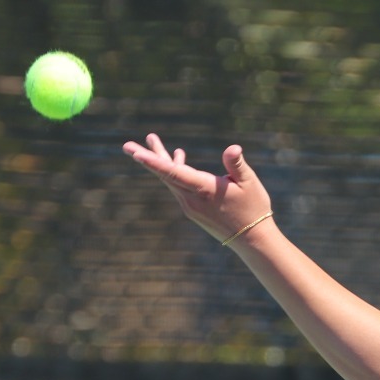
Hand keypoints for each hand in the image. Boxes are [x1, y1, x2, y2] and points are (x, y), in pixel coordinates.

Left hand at [121, 135, 274, 245]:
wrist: (251, 239)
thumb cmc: (253, 208)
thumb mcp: (249, 183)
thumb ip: (237, 164)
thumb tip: (233, 148)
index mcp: (204, 190)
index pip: (173, 173)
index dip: (153, 161)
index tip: (135, 153)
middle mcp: (192, 199)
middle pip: (165, 174)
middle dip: (147, 157)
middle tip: (126, 145)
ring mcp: (190, 206)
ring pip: (170, 179)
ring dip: (161, 159)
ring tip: (151, 140)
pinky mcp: (193, 210)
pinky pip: (179, 186)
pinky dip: (175, 171)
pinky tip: (178, 156)